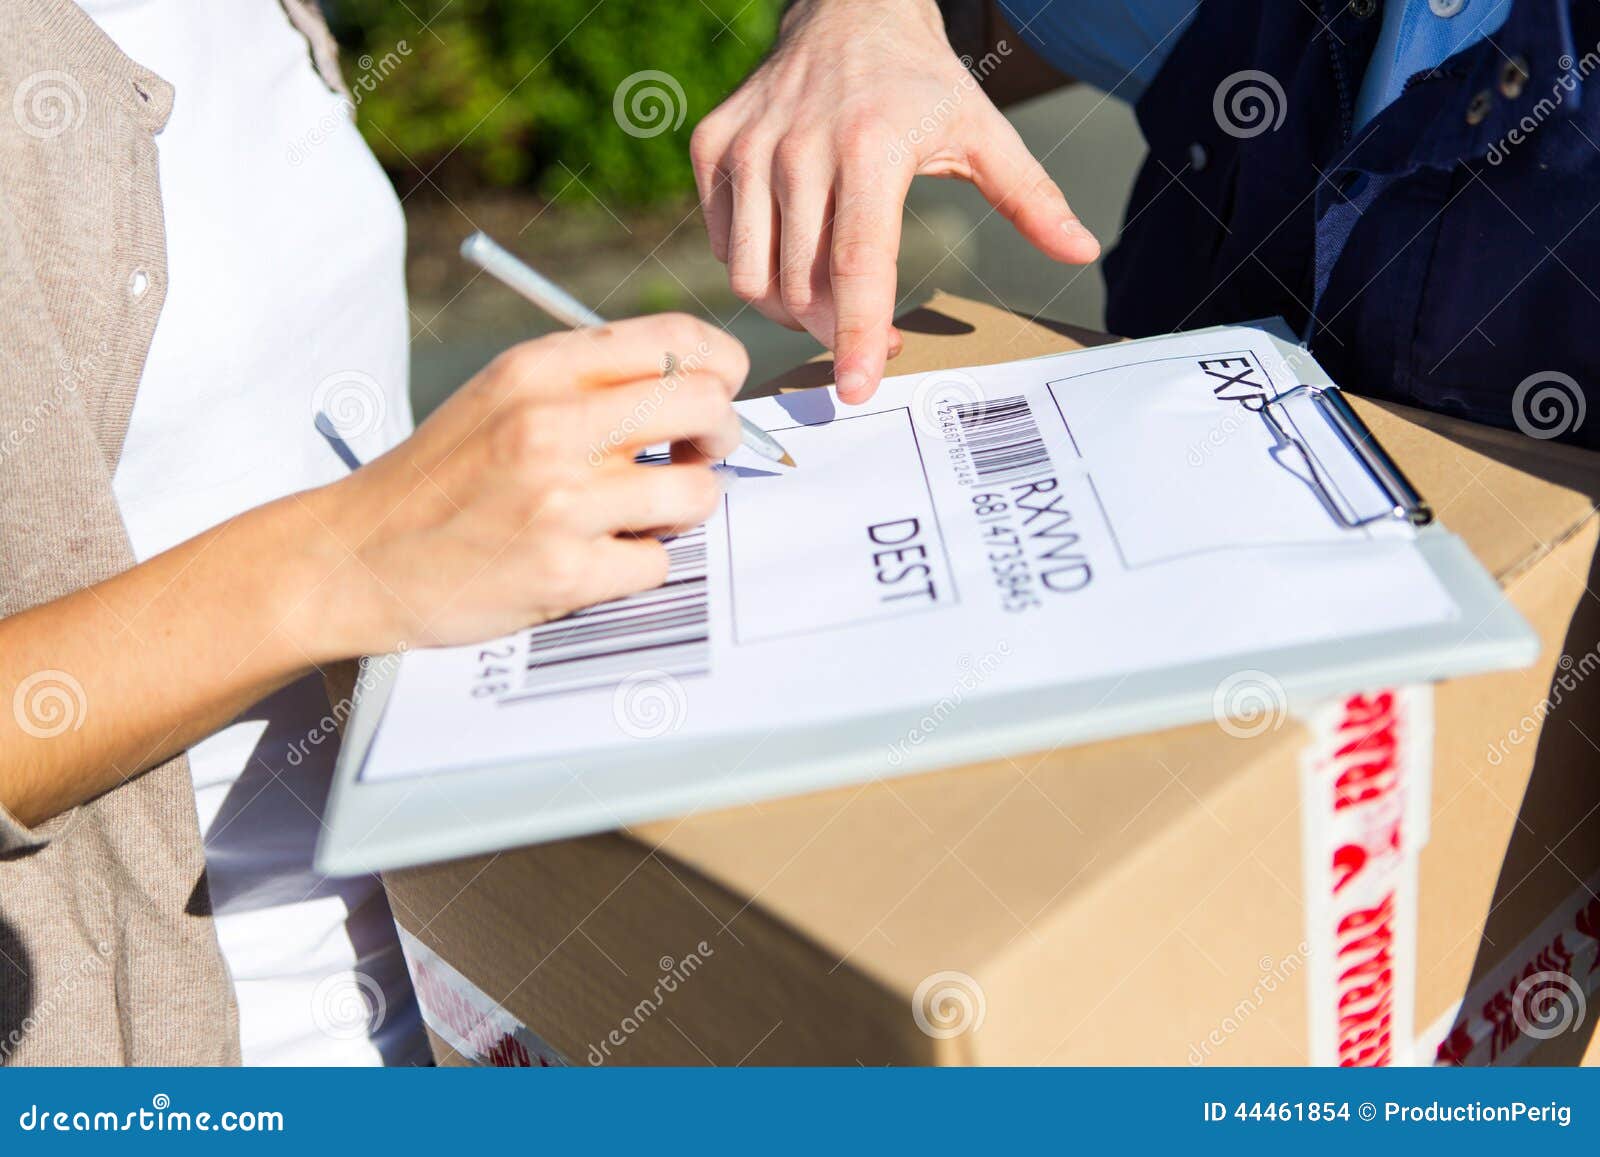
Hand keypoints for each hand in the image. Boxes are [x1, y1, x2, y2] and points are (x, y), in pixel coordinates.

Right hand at [303, 313, 747, 655]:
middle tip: (698, 456)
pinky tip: (594, 558)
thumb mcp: (502, 394)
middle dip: (722, 435)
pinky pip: (658, 563)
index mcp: (540, 368)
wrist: (357, 556)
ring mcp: (560, 501)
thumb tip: (697, 384)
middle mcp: (552, 424)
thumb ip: (589, 380)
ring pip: (697, 494)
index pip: (678, 341)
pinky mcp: (565, 571)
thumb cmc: (440, 478)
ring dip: (681, 511)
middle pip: (706, 407)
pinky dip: (637, 566)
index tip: (718, 391)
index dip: (721, 368)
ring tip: (637, 515)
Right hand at [690, 0, 1098, 402]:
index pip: (857, 264)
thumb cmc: (917, 81)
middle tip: (875, 333)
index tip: (858, 388)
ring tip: (830, 299)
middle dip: (837, 331)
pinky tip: (793, 254)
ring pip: (753, 276)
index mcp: (871, 146)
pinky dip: (756, 270)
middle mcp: (799, 147)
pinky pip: (725, 245)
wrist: (847, 9)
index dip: (856, 334)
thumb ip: (1031, 197)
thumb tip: (1083, 249)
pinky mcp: (714, 147)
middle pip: (803, 285)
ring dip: (791, 311)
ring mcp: (748, 147)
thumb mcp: (982, 130)